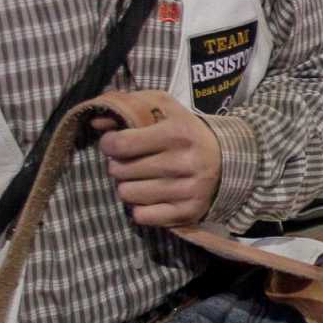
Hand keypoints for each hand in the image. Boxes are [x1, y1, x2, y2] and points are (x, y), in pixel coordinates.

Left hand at [94, 90, 222, 225]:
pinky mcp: (188, 211)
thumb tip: (95, 122)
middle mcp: (184, 162)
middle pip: (120, 171)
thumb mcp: (162, 108)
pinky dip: (140, 207)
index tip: (114, 143)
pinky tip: (150, 196)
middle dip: (118, 165)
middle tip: (130, 162)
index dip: (109, 144)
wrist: (227, 159)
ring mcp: (187, 190)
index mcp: (177, 133)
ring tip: (140, 178)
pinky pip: (143, 216)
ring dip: (128, 186)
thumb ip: (127, 105)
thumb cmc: (185, 130)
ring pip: (128, 194)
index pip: (121, 144)